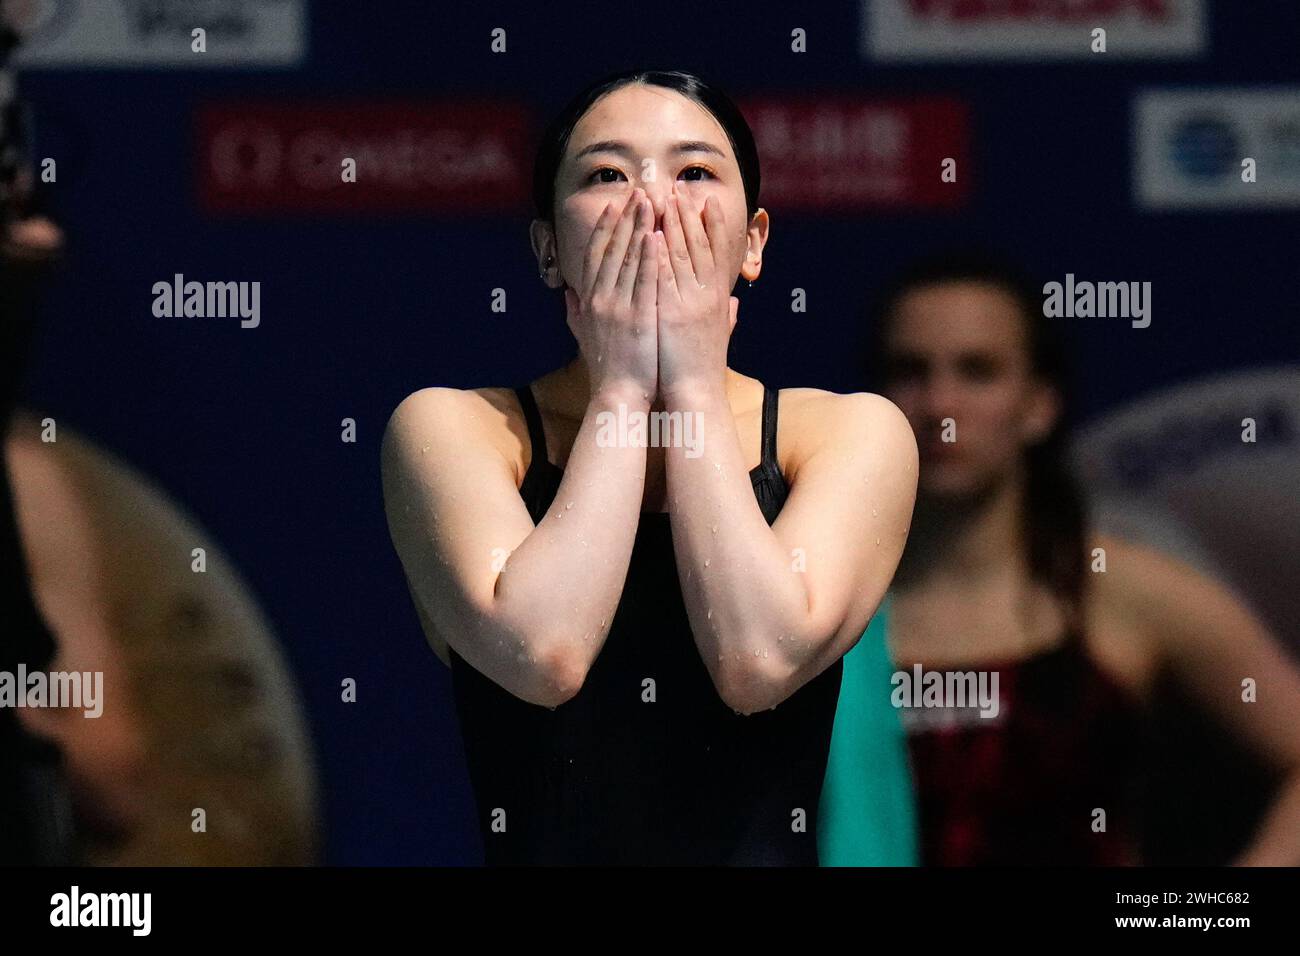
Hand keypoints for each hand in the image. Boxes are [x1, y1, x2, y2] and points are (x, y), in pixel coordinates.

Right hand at [564, 188, 657, 400]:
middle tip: (637, 191)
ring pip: (627, 259)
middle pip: (612, 249)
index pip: (595, 255)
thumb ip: (576, 313)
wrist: (616, 397)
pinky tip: (655, 237)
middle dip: (624, 217)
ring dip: (637, 227)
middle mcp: (600, 299)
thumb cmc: (606, 369)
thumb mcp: (583, 337)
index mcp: (590, 301)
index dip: (604, 228)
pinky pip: (643, 282)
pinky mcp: (637, 318)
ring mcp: (618, 307)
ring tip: (649, 202)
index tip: (614, 205)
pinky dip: (648, 258)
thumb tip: (568, 296)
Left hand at [654, 183, 737, 402]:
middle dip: (689, 215)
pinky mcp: (672, 314)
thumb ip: (727, 316)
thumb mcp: (720, 336)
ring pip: (684, 255)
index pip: (717, 253)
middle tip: (679, 188)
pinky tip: (655, 234)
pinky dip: (661, 256)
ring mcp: (690, 303)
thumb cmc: (704, 368)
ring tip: (666, 199)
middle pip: (700, 246)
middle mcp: (707, 296)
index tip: (705, 201)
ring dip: (674, 225)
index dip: (712, 225)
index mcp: (717, 298)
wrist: (696, 394)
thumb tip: (736, 304)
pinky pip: (666, 278)